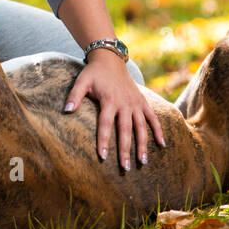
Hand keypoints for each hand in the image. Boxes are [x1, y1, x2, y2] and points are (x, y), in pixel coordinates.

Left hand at [63, 49, 165, 169]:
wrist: (110, 60)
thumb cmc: (93, 73)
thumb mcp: (81, 81)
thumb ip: (74, 96)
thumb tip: (66, 111)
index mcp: (109, 100)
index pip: (106, 124)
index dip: (104, 141)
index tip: (103, 156)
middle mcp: (125, 103)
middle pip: (125, 130)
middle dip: (125, 150)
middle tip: (125, 168)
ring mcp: (136, 103)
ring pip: (141, 127)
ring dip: (143, 145)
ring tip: (143, 162)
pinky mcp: (142, 101)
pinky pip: (153, 118)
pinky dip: (158, 130)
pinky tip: (162, 144)